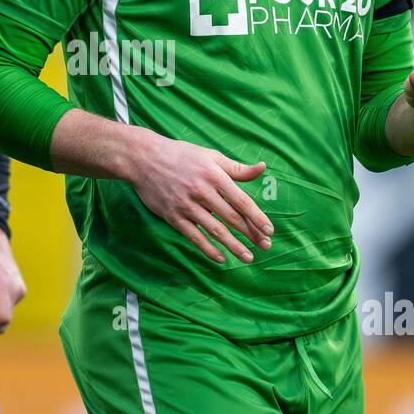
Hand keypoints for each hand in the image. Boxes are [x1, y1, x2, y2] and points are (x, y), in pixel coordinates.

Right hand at [122, 129, 273, 264]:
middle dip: (251, 234)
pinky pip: (194, 236)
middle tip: (266, 247)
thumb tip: (262, 168)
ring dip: (233, 246)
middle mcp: (202, 191)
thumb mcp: (211, 156)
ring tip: (248, 257)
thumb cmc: (181, 155)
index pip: (241, 200)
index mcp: (214, 176)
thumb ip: (237, 168)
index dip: (257, 217)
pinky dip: (208, 249)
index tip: (269, 231)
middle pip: (231, 218)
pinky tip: (221, 258)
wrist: (144, 159)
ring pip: (215, 230)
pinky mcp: (173, 216)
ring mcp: (187, 205)